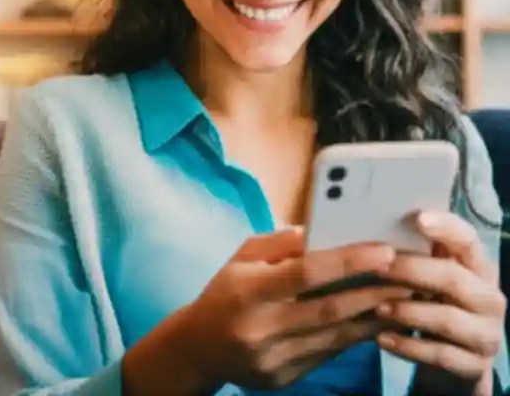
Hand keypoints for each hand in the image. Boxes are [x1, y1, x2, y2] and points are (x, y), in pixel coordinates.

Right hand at [181, 228, 407, 390]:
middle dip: (376, 291)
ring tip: (407, 299)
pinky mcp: (284, 379)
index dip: (348, 261)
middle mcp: (260, 328)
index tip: (384, 251)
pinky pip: (329, 354)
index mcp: (247, 291)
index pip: (305, 273)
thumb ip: (281, 245)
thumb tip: (324, 231)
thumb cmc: (224, 294)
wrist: (197, 349)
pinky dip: (356, 336)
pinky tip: (377, 322)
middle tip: (412, 277)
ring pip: (336, 337)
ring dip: (375, 317)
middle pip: (330, 309)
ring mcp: (273, 358)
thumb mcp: (241, 259)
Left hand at [376, 211, 504, 395]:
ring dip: (408, 311)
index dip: (447, 228)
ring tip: (377, 308)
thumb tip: (371, 224)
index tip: (418, 217)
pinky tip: (382, 339)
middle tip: (377, 267)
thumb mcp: (428, 280)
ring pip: (447, 318)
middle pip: (454, 278)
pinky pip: (440, 354)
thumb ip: (414, 254)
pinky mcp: (474, 365)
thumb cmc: (433, 306)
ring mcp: (486, 334)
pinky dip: (408, 346)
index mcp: (477, 269)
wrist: (450, 360)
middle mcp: (489, 299)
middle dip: (413, 270)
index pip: (469, 241)